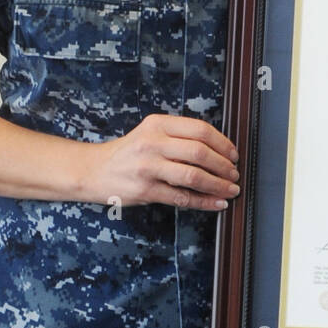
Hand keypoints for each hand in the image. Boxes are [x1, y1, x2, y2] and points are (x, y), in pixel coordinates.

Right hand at [78, 113, 239, 209]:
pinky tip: (216, 203)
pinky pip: (182, 197)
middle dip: (224, 166)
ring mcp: (148, 167)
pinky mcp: (145, 190)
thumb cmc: (128, 152)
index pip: (200, 130)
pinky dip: (204, 202)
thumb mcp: (151, 133)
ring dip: (218, 185)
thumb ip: (179, 136)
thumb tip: (219, 150)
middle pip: (200, 152)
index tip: (234, 154)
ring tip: (231, 189)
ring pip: (194, 176)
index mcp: (158, 124)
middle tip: (234, 174)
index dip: (223, 143)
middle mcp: (153, 143)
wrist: (93, 170)